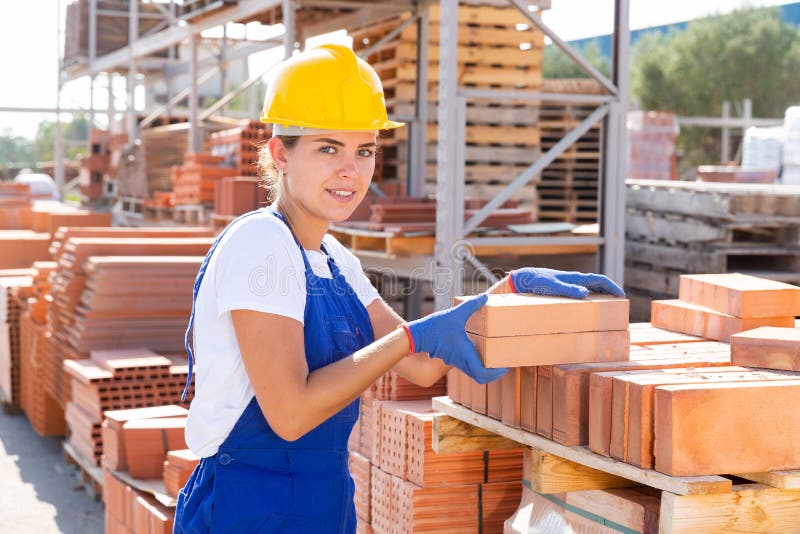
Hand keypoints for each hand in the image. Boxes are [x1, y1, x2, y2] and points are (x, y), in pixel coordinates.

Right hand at [405, 294, 506, 383]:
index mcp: (465, 354)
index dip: (497, 373)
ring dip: (485, 370)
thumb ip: (471, 306)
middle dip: (494, 374)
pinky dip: (477, 365)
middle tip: (503, 365)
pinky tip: (480, 352)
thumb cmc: (434, 327)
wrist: (416, 336)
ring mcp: (456, 361)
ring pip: (474, 373)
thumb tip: (484, 297)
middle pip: (481, 377)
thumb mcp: (455, 314)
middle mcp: (462, 361)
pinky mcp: (451, 358)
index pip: (484, 373)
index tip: (506, 366)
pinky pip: (468, 367)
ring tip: (495, 359)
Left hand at [510, 268, 624, 298]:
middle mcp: (575, 279)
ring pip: (591, 287)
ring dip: (601, 293)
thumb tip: (586, 293)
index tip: (622, 295)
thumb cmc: (539, 282)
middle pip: (598, 283)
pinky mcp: (565, 287)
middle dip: (610, 290)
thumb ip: (570, 290)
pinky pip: (582, 291)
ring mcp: (570, 283)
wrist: (526, 279)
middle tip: (619, 301)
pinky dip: (591, 296)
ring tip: (609, 304)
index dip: (612, 287)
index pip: (600, 279)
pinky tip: (589, 304)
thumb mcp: (554, 287)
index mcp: (576, 277)